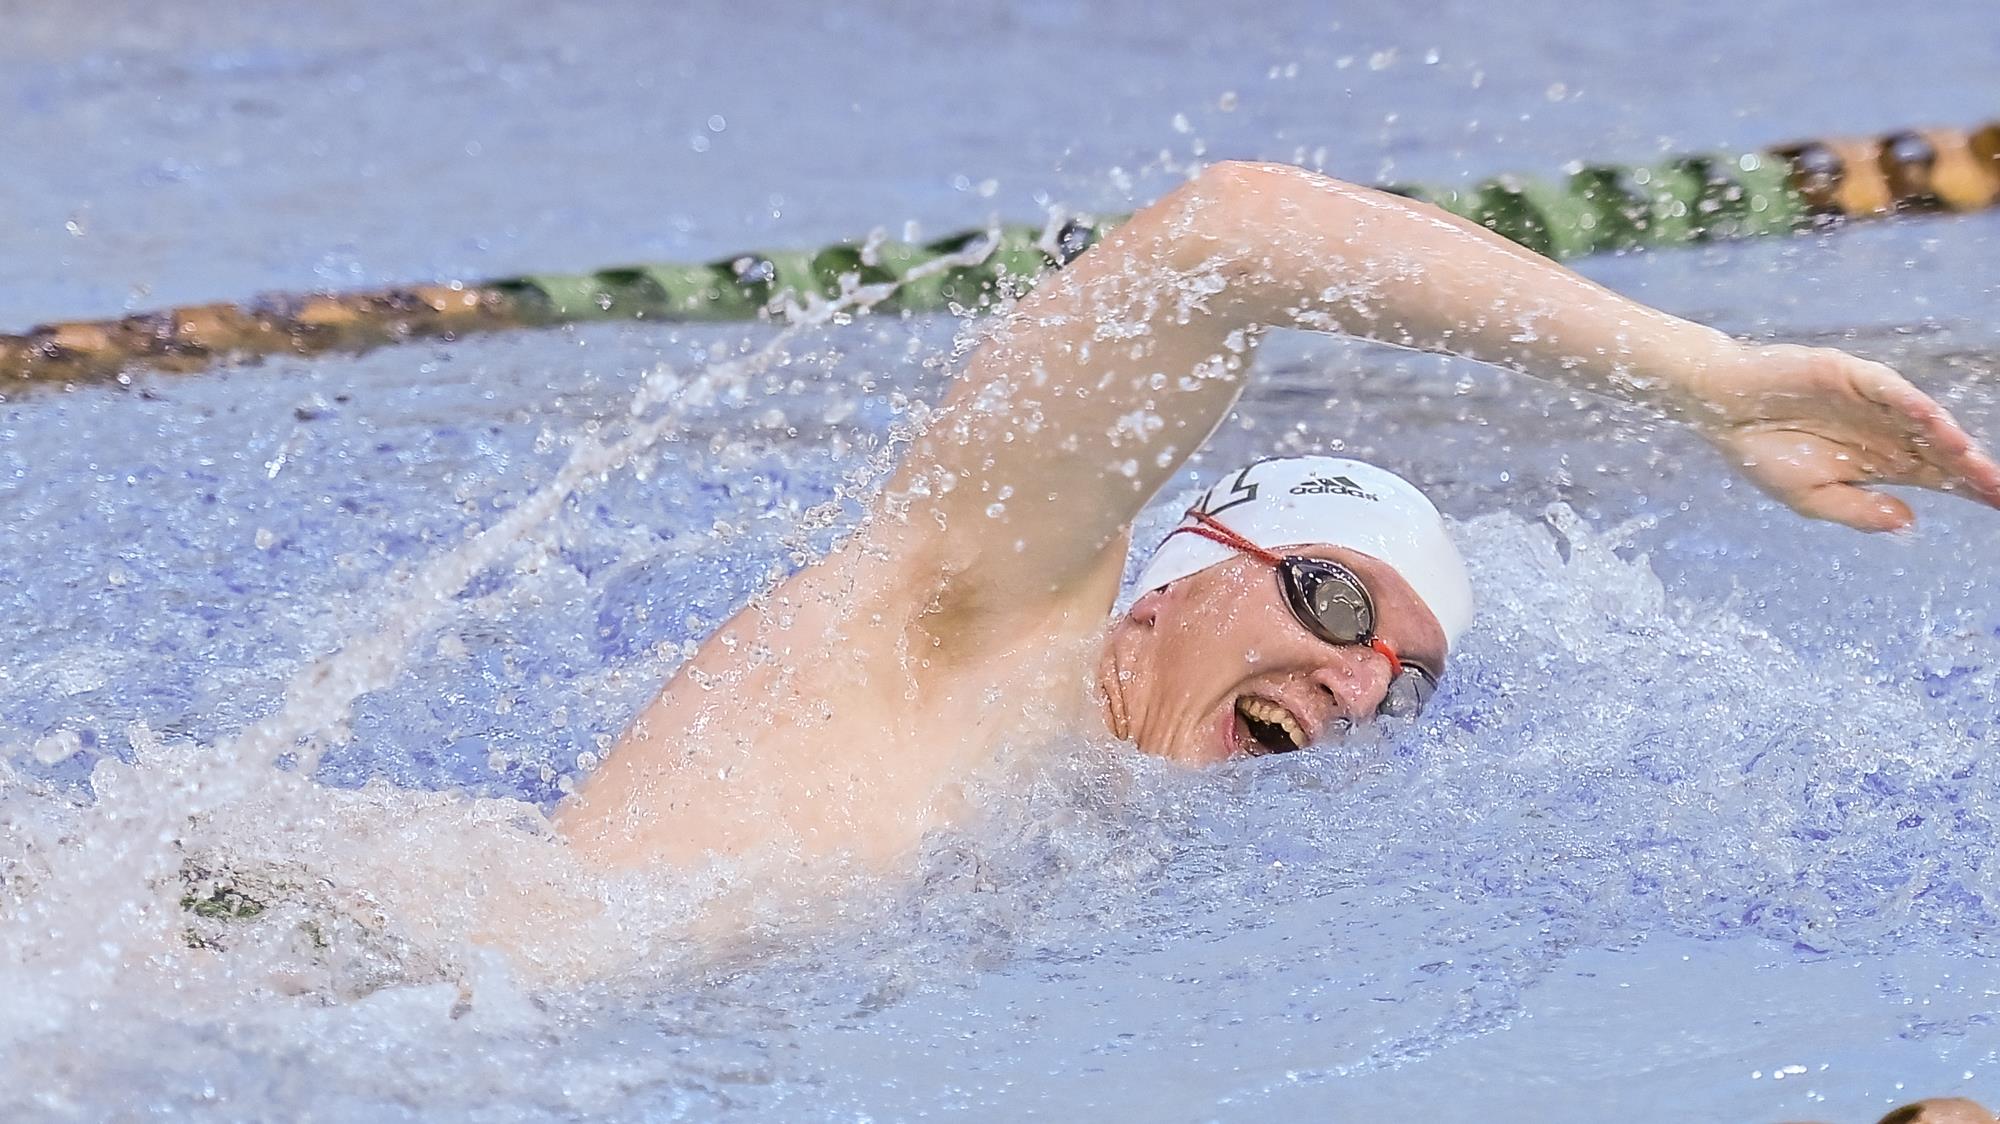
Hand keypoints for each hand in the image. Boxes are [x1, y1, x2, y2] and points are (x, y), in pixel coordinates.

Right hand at [1683, 343, 1999, 530]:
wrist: (1722, 410)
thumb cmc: (1762, 452)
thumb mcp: (1810, 497)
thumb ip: (1859, 510)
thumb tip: (1910, 521)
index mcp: (1880, 462)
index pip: (1937, 477)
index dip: (1970, 489)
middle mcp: (1887, 431)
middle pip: (1941, 451)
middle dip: (1973, 470)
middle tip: (1998, 488)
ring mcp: (1874, 402)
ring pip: (1924, 421)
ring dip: (1948, 439)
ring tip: (1971, 460)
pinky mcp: (1853, 376)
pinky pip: (1890, 389)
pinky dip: (1911, 402)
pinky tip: (1931, 419)